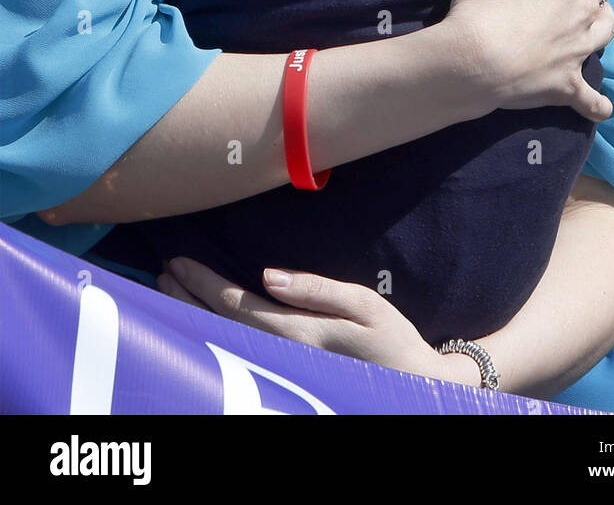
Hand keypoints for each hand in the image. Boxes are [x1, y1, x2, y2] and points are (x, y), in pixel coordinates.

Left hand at [156, 259, 465, 381]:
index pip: (236, 305)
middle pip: (221, 324)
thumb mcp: (364, 304)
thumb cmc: (392, 341)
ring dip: (195, 315)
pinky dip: (214, 331)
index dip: (204, 284)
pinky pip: (239, 351)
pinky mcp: (286, 375)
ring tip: (170, 291)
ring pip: (225, 341)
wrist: (413, 389)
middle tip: (163, 272)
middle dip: (188, 298)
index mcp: (298, 333)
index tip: (177, 261)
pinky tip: (203, 320)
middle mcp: (281, 355)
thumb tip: (269, 275)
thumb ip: (316, 290)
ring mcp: (281, 370)